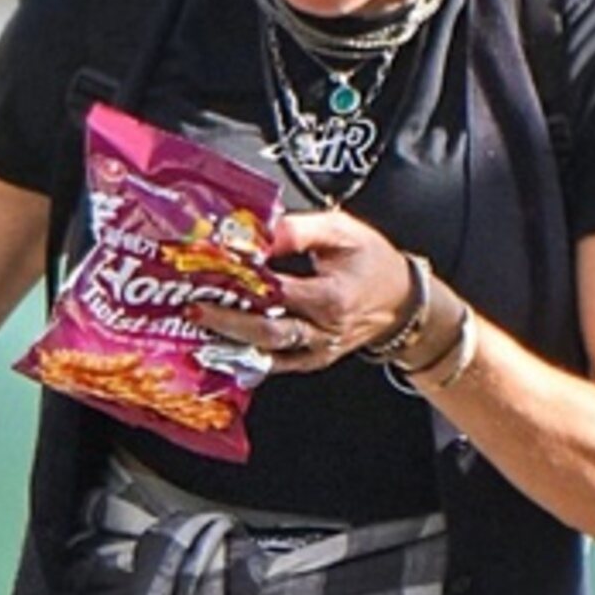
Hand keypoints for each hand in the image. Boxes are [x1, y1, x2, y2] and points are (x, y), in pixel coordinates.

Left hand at [194, 208, 413, 373]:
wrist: (401, 302)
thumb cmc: (373, 262)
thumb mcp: (342, 232)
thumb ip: (298, 230)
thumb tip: (257, 233)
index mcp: (333, 297)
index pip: (279, 291)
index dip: (245, 281)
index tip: (213, 269)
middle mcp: (323, 330)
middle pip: (267, 329)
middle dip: (227, 319)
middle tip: (193, 306)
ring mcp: (317, 350)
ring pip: (267, 351)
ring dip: (230, 339)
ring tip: (199, 324)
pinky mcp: (311, 360)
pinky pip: (275, 364)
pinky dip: (246, 356)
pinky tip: (218, 345)